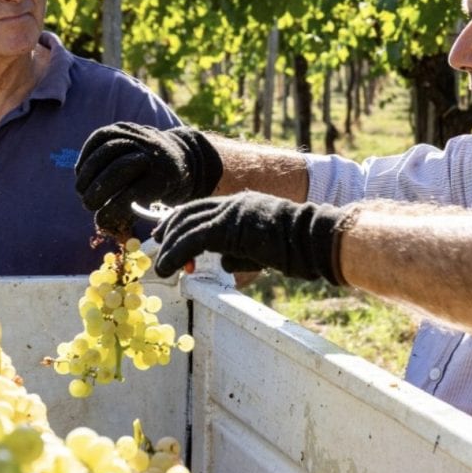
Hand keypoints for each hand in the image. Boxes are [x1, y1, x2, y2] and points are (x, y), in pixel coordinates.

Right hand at [74, 124, 222, 236]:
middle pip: (114, 173)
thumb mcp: (174, 207)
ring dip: (87, 177)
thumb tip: (165, 262)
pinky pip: (96, 140)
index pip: (130, 196)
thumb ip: (164, 230)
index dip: (111, 211)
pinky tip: (83, 174)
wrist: (181, 152)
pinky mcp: (121, 126)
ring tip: (84, 192)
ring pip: (102, 155)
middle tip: (90, 205)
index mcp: (165, 175)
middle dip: (97, 193)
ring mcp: (136, 135)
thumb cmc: (172, 188)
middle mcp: (151, 151)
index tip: (102, 222)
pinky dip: (86, 158)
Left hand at [152, 191, 351, 284]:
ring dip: (167, 248)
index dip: (179, 223)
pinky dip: (173, 254)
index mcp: (241, 203)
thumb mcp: (264, 246)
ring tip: (160, 269)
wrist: (314, 238)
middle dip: (167, 233)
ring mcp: (231, 212)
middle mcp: (233, 202)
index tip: (166, 238)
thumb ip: (242, 250)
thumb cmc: (299, 246)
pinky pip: (191, 240)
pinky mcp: (229, 228)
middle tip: (156, 253)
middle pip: (187, 214)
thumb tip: (226, 262)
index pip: (200, 209)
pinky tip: (167, 269)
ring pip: (185, 226)